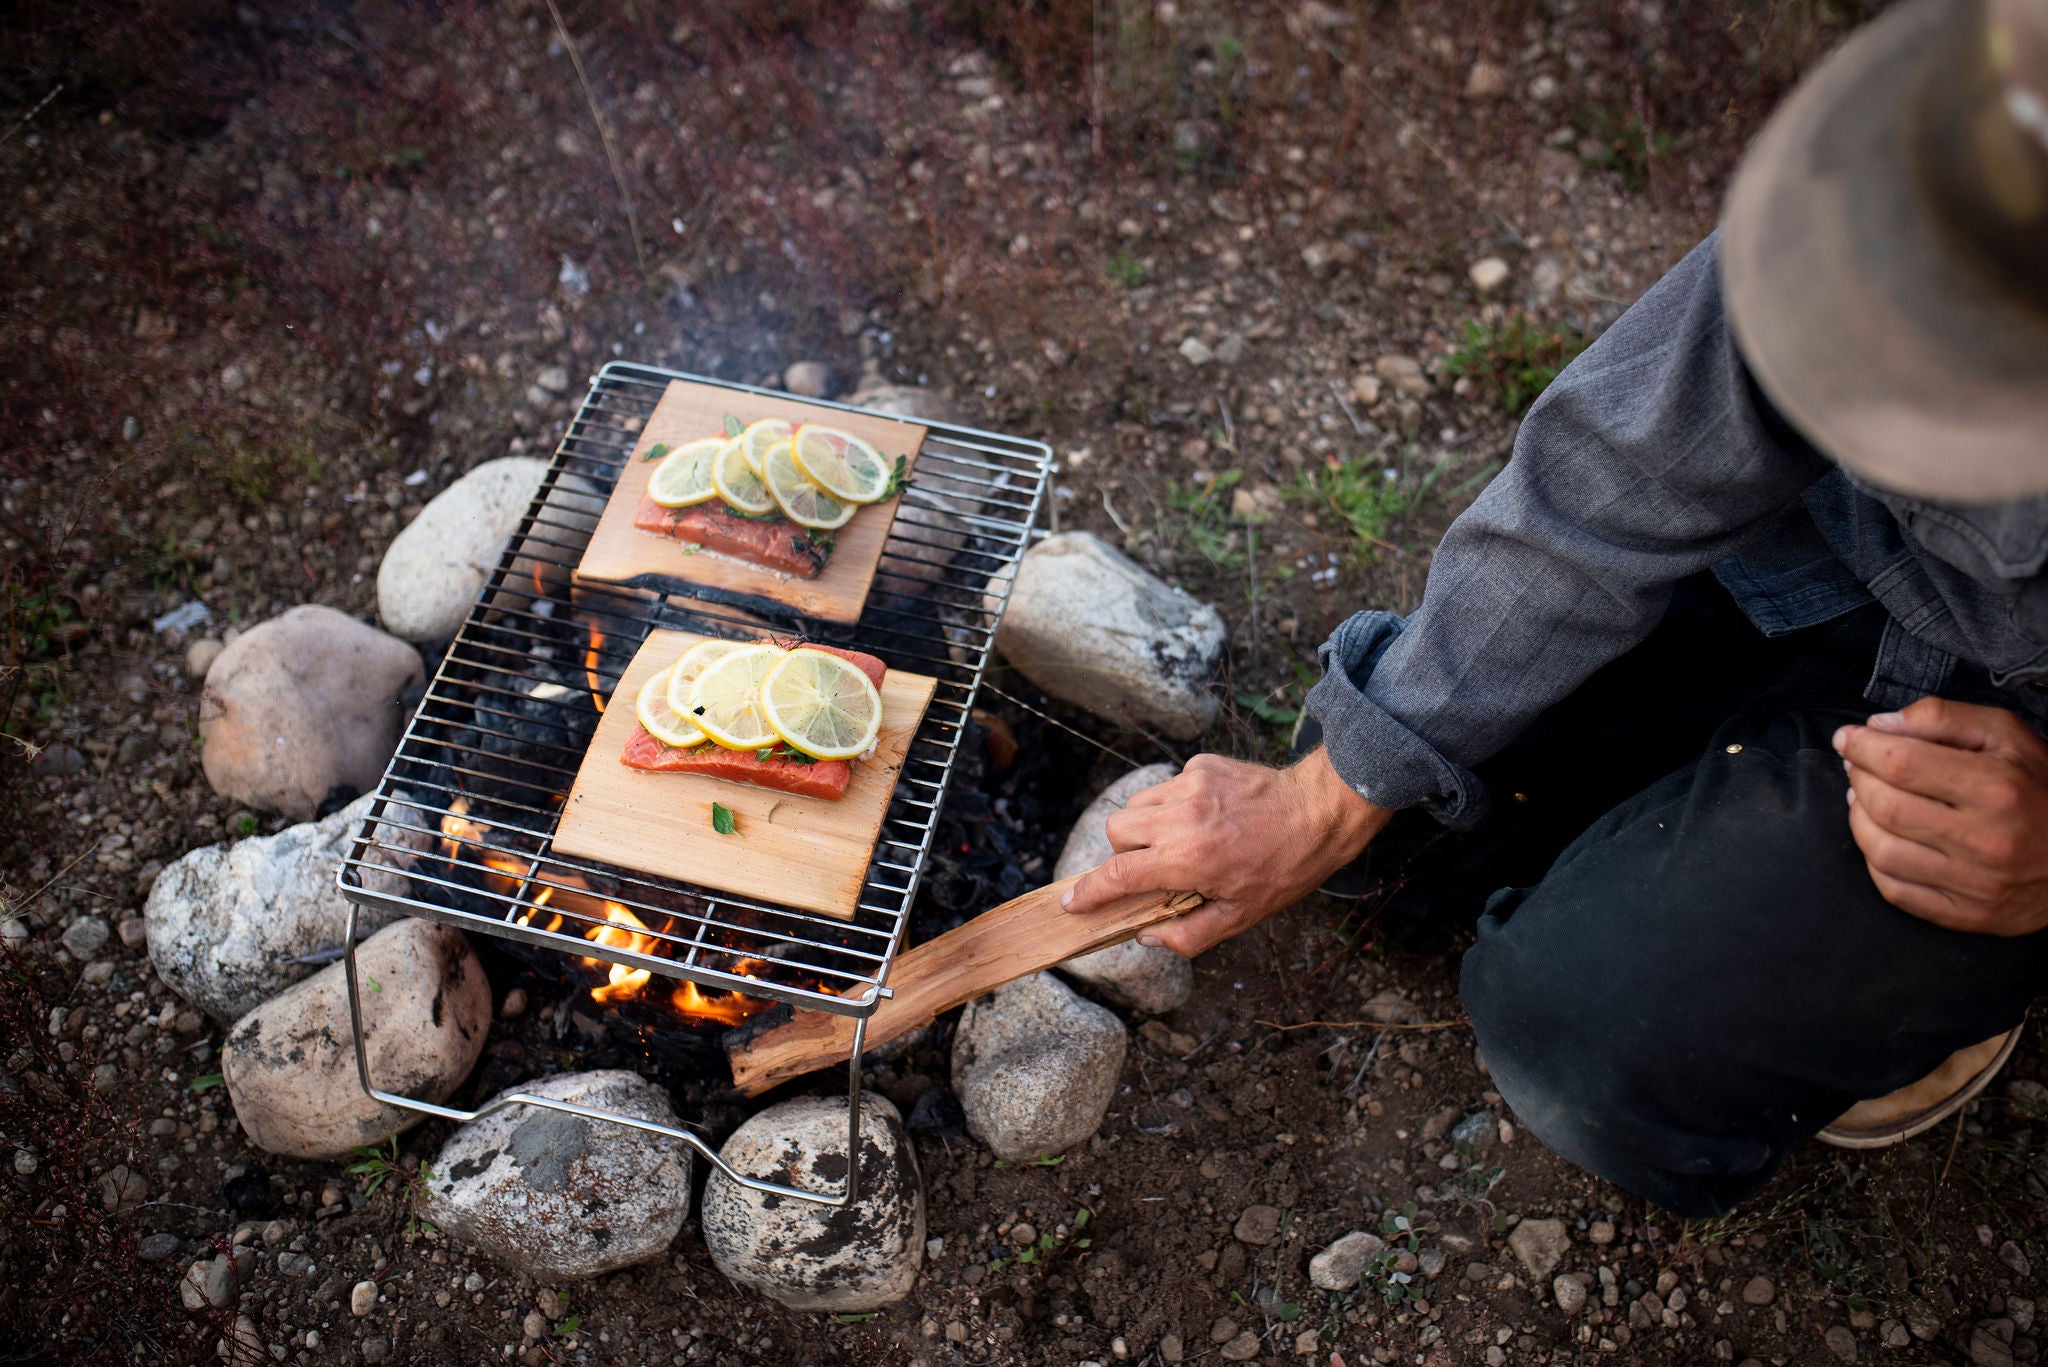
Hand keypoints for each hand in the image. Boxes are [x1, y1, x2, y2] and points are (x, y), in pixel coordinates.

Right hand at [1061, 748, 1391, 956]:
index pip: (1118, 874)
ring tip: (1177, 841)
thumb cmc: (1283, 869)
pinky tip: (1205, 816)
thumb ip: (1188, 935)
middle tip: (1152, 867)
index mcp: (1188, 858)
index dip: (1089, 891)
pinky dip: (1173, 804)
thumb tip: (1147, 935)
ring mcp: (1190, 785)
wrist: (1319, 812)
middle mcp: (1182, 817)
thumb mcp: (1241, 917)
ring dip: (1144, 826)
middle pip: (1116, 831)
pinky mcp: (1201, 765)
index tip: (1072, 902)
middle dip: (1123, 853)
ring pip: (1136, 804)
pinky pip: (1167, 785)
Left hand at [1833, 697, 2047, 934]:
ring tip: (1863, 799)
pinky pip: (1895, 890)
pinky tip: (1882, 838)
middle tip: (1858, 766)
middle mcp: (1985, 840)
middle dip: (1858, 779)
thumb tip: (1878, 726)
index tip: (1847, 738)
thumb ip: (1942, 718)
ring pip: (1881, 851)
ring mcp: (1975, 884)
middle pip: (1884, 806)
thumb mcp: (2006, 735)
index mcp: (1997, 788)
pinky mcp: (1967, 916)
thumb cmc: (2042, 788)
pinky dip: (1874, 861)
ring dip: (1858, 819)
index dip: (1861, 747)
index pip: (1900, 763)